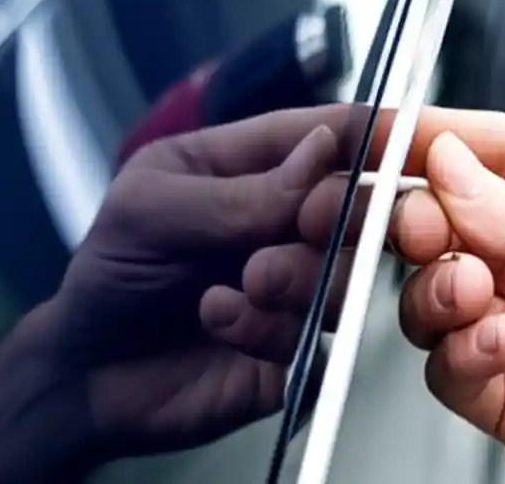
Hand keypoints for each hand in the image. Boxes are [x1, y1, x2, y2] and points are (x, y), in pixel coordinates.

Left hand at [0, 106, 355, 482]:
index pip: (338, 134)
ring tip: (244, 283)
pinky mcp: (300, 354)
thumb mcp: (150, 208)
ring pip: (351, 277)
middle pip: (365, 207)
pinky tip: (221, 319)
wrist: (85, 374)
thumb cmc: (112, 271)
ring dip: (299, 277)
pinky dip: (273, 330)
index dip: (382, 131)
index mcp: (260, 167)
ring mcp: (301, 290)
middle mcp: (292, 225)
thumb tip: (324, 147)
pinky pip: (322, 342)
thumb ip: (240, 188)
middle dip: (341, 215)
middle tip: (303, 226)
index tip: (419, 135)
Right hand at [391, 109, 504, 483]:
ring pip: (429, 287)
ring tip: (476, 289)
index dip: (430, 136)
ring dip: (435, 284)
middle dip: (419, 214)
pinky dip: (459, 349)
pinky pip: (446, 361)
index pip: (491, 147)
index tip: (378, 133)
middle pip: (443, 214)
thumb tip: (449, 165)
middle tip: (422, 224)